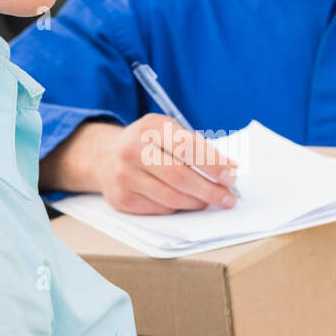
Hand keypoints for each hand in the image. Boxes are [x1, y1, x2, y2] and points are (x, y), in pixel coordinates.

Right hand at [91, 113, 238, 214]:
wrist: (104, 157)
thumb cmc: (147, 144)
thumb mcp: (167, 132)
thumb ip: (195, 147)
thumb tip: (227, 169)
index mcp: (149, 127)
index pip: (186, 146)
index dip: (212, 163)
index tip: (231, 174)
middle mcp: (132, 149)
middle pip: (179, 175)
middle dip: (209, 189)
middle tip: (228, 198)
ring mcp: (124, 176)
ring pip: (171, 197)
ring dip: (197, 202)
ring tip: (210, 200)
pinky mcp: (122, 199)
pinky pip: (160, 208)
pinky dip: (178, 207)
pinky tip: (186, 202)